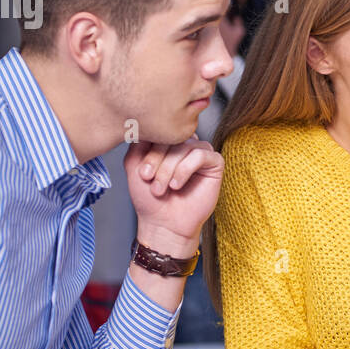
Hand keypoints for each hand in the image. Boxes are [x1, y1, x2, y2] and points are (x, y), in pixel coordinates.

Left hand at [125, 135, 224, 254]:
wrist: (164, 224)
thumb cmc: (150, 199)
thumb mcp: (134, 166)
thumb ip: (138, 143)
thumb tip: (146, 124)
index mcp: (167, 142)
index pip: (159, 130)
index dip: (149, 150)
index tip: (141, 173)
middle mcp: (184, 144)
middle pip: (172, 137)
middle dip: (158, 160)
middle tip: (149, 180)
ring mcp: (200, 152)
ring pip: (185, 146)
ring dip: (170, 168)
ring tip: (162, 188)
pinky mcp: (214, 163)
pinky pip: (201, 155)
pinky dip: (185, 170)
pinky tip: (177, 185)